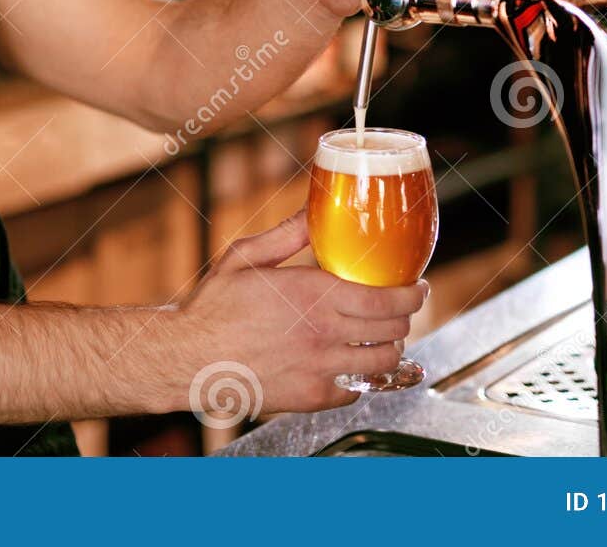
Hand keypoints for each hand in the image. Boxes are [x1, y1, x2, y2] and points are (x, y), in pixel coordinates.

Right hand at [171, 211, 428, 418]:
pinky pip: (358, 389)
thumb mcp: (245, 257)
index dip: (413, 294)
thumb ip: (287, 234)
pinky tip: (351, 363)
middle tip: (400, 308)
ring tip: (382, 336)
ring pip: (383, 361)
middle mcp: (324, 333)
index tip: (417, 287)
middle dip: (405, 316)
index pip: (388, 299)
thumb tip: (314, 210)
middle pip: (394, 329)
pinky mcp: (313, 396)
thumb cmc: (213, 307)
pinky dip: (363, 376)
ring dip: (390, 346)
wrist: (189, 359)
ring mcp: (321, 369)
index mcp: (313, 294)